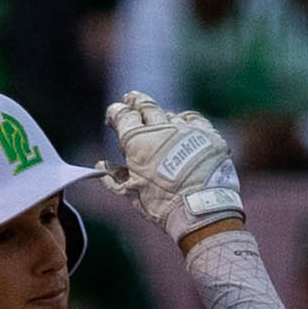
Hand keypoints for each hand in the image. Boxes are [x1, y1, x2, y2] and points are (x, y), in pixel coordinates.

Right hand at [102, 91, 246, 245]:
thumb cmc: (161, 205)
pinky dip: (185, 120)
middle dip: (135, 101)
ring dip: (161, 116)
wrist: (200, 210)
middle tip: (130, 98)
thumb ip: (114, 176)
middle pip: (145, 106)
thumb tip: (100, 165)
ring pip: (169, 114)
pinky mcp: (207, 135)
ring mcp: (186, 130)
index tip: (113, 115)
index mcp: (137, 141)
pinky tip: (183, 123)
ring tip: (158, 121)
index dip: (115, 112)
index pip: (122, 114)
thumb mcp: (131, 193)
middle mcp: (161, 129)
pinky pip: (193, 119)